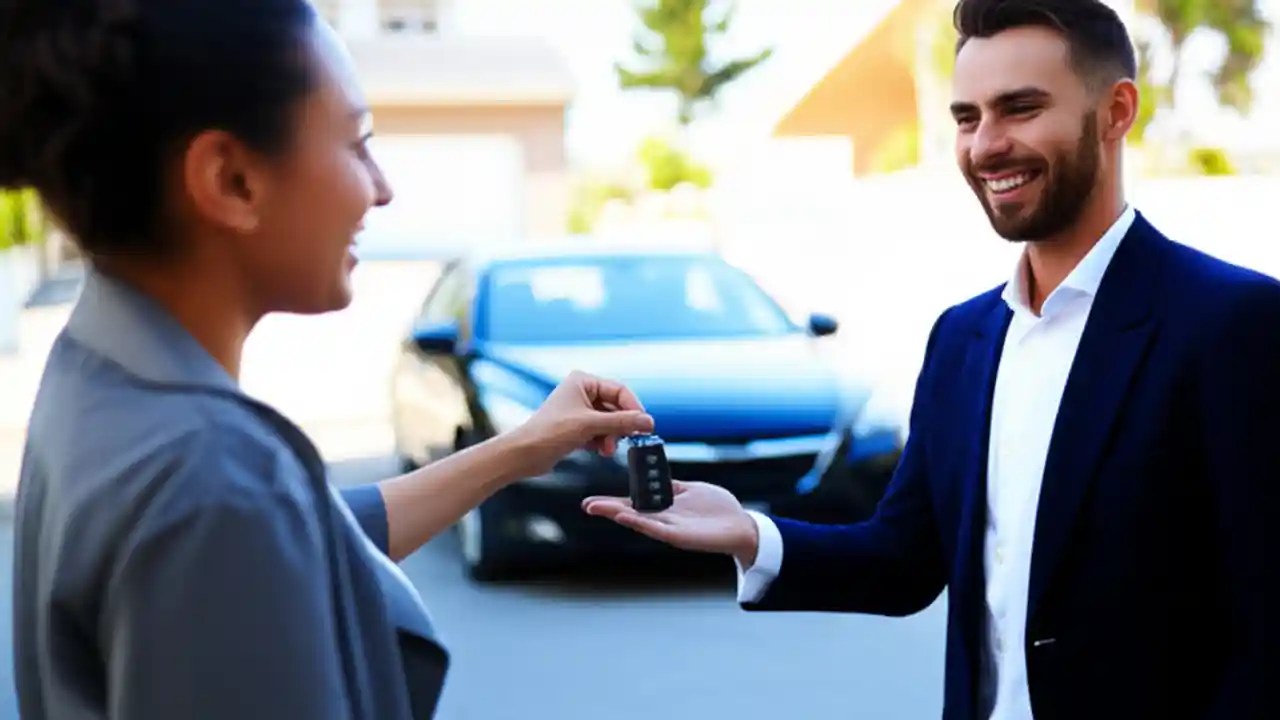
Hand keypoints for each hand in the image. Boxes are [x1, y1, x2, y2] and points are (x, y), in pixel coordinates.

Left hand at [513, 370, 654, 476]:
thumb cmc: (548, 432)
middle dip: (620, 426)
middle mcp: (581, 392)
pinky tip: (598, 450)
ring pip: (609, 422)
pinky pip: (600, 432)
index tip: (644, 425)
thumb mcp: (589, 425)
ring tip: (606, 448)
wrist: (525, 454)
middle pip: (616, 407)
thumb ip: (621, 422)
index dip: (633, 408)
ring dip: (611, 436)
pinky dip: (602, 441)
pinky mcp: (577, 427)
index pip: (619, 390)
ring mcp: (579, 411)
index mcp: (583, 381)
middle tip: (624, 439)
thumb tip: (647, 421)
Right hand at [581, 481, 759, 565]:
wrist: (741, 525)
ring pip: (639, 521)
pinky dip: (640, 522)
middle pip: (631, 514)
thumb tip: (658, 474)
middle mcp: (663, 521)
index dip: (613, 502)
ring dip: (619, 515)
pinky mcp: (681, 536)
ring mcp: (670, 529)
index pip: (634, 504)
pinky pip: (657, 529)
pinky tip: (626, 516)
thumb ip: (672, 485)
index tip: (593, 500)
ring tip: (599, 508)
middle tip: (587, 505)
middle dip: (608, 510)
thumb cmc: (719, 509)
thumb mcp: (691, 490)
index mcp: (664, 509)